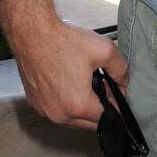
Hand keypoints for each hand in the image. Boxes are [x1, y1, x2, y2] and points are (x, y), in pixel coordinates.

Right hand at [10, 16, 130, 130]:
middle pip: (88, 122)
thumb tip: (124, 81)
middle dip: (100, 108)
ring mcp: (44, 110)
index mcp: (77, 105)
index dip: (115, 106)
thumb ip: (120, 69)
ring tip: (87, 84)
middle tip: (104, 87)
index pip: (106, 117)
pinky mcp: (35, 103)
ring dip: (82, 107)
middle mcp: (59, 114)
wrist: (32, 34)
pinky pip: (57, 110)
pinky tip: (70, 84)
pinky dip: (66, 103)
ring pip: (72, 119)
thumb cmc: (63, 42)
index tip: (117, 95)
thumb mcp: (104, 50)